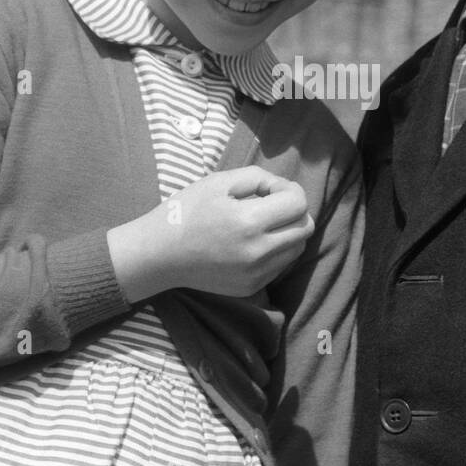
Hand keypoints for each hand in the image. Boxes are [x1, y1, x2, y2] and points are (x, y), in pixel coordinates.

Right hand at [108, 167, 314, 300]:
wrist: (159, 256)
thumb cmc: (185, 212)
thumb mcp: (218, 182)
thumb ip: (257, 178)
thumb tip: (282, 189)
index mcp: (249, 222)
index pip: (298, 203)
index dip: (287, 189)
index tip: (267, 189)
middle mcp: (258, 252)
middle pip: (306, 227)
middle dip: (293, 210)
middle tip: (268, 204)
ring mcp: (256, 273)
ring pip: (297, 247)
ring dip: (288, 230)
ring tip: (260, 223)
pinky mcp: (252, 287)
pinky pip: (281, 264)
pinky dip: (275, 249)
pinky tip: (251, 242)